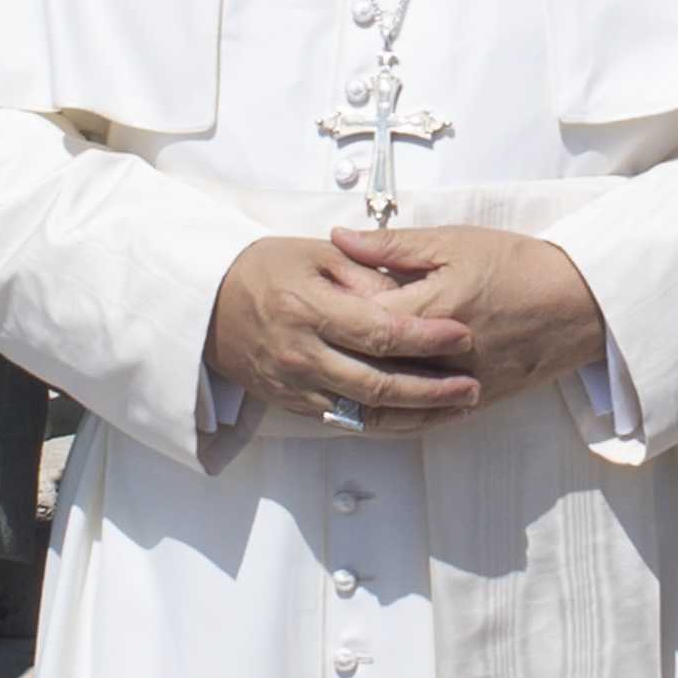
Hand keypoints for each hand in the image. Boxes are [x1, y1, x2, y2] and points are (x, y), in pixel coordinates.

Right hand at [211, 233, 479, 431]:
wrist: (205, 305)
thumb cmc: (266, 269)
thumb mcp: (315, 254)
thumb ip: (365, 272)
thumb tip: (410, 295)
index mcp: (308, 310)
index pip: (380, 332)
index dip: (426, 337)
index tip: (463, 335)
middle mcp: (301, 355)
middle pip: (378, 383)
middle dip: (432, 389)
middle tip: (472, 386)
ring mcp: (295, 386)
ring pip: (365, 414)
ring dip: (416, 415)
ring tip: (457, 407)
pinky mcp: (292, 404)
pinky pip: (346, 422)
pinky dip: (386, 423)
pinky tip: (417, 416)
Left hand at [334, 226, 607, 416]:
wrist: (578, 303)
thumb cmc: (517, 264)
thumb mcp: (454, 241)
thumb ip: (392, 244)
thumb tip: (339, 237)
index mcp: (430, 307)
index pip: (361, 316)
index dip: (333, 308)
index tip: (312, 300)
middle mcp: (440, 354)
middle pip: (370, 363)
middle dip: (338, 354)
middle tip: (311, 342)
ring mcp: (457, 383)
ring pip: (391, 401)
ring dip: (356, 394)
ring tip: (326, 380)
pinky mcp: (474, 402)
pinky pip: (422, 418)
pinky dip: (391, 415)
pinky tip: (366, 405)